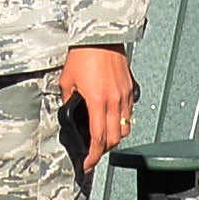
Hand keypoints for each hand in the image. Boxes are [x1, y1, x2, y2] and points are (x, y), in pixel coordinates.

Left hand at [60, 45, 134, 171]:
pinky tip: (113, 120)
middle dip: (104, 150)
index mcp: (98, 102)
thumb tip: (70, 109)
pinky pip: (129, 113)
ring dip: (115, 138)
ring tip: (104, 139)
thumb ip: (69, 99)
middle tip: (94, 154)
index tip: (88, 163)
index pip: (98, 138)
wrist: (101, 36)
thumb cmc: (84, 54)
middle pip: (115, 138)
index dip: (93, 155)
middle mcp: (114, 101)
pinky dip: (122, 122)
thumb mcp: (67, 80)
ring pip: (126, 128)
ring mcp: (125, 95)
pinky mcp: (131, 88)